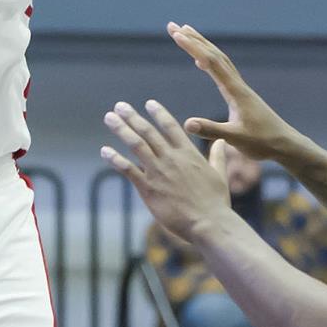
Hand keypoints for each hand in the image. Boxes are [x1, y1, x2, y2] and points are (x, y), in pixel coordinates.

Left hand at [103, 101, 239, 245]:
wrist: (208, 223)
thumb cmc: (216, 202)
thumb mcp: (219, 175)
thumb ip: (218, 156)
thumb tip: (221, 141)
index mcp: (189, 154)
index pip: (171, 127)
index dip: (159, 113)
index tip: (149, 103)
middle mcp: (172, 158)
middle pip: (148, 131)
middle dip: (132, 117)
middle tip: (119, 106)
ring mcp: (159, 172)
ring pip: (136, 145)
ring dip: (121, 130)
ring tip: (109, 118)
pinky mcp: (148, 188)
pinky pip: (128, 169)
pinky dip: (115, 159)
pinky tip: (105, 151)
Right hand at [168, 23, 301, 160]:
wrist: (285, 145)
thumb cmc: (262, 143)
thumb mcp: (235, 138)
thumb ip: (212, 130)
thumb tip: (187, 123)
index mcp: (235, 91)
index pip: (211, 63)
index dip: (193, 48)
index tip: (176, 35)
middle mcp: (238, 84)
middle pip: (214, 54)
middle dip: (193, 39)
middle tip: (173, 26)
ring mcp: (240, 88)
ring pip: (219, 60)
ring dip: (201, 46)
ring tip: (186, 35)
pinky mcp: (240, 95)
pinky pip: (222, 71)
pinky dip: (209, 61)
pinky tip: (201, 63)